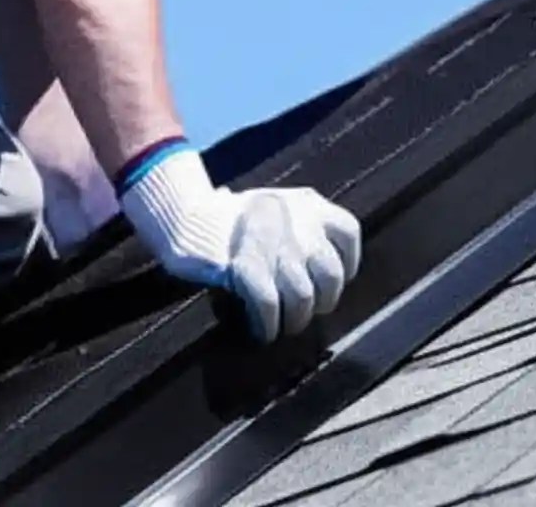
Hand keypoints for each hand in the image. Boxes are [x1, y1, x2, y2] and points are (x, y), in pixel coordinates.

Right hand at [120, 147, 361, 342]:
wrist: (187, 217)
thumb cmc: (231, 219)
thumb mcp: (275, 208)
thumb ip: (302, 230)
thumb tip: (322, 274)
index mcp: (307, 203)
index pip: (347, 232)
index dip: (347, 264)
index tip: (328, 283)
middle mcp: (296, 220)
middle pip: (331, 274)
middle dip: (320, 302)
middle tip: (301, 313)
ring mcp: (272, 243)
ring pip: (303, 296)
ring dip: (294, 320)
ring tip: (282, 327)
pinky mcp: (245, 265)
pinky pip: (270, 304)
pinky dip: (268, 324)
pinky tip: (262, 332)